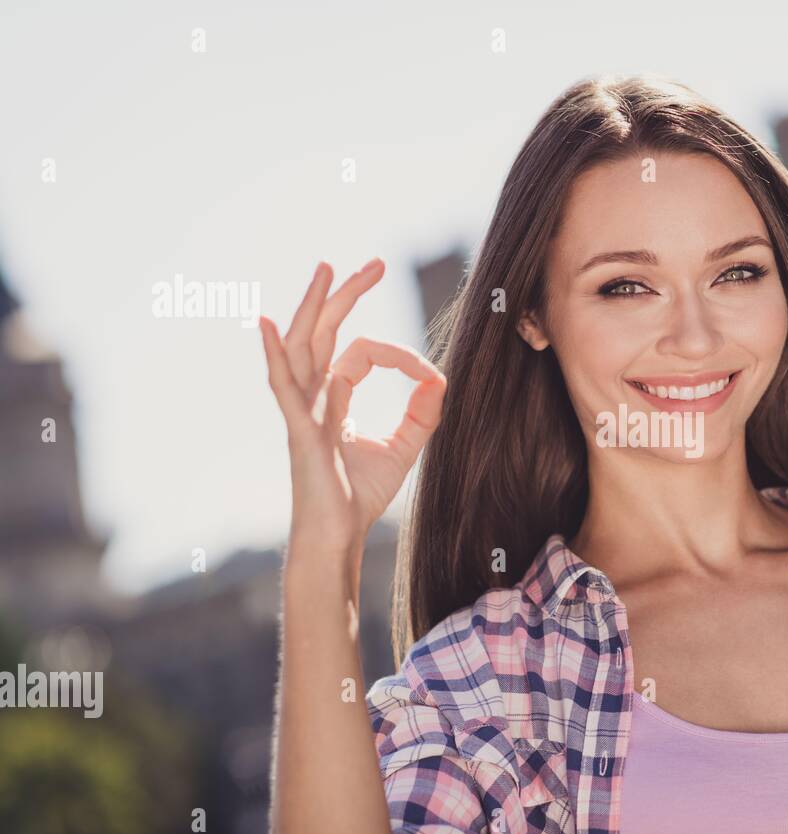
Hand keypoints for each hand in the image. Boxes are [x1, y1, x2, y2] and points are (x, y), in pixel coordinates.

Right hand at [259, 259, 445, 559]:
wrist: (337, 537)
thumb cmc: (358, 497)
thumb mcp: (403, 448)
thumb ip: (422, 413)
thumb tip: (439, 379)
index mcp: (332, 398)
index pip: (362, 353)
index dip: (400, 357)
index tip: (430, 377)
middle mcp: (312, 398)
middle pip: (323, 333)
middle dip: (344, 296)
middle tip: (370, 263)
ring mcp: (302, 413)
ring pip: (302, 348)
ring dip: (313, 307)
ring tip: (325, 270)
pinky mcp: (301, 434)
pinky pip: (287, 390)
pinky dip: (277, 356)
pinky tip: (269, 326)